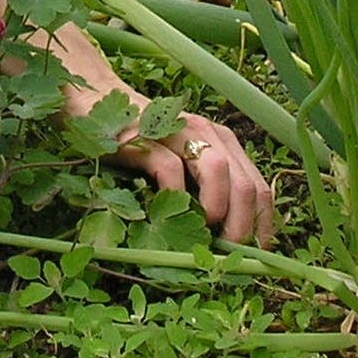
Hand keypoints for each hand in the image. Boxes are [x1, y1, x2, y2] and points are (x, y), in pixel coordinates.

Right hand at [42, 25, 275, 247]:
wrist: (93, 104)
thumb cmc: (140, 142)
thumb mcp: (180, 163)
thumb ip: (204, 188)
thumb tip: (226, 239)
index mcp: (221, 141)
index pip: (259, 186)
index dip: (263, 223)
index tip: (257, 254)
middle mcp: (206, 133)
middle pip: (245, 183)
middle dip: (244, 225)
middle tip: (231, 254)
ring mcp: (176, 133)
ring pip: (218, 171)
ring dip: (218, 209)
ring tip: (208, 234)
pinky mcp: (144, 138)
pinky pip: (170, 168)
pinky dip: (176, 195)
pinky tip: (169, 212)